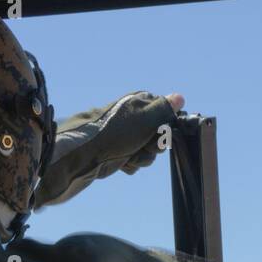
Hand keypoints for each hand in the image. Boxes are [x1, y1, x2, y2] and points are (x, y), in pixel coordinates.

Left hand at [34, 90, 188, 207]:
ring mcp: (124, 136)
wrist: (81, 156)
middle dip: (152, 146)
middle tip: (138, 145)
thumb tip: (180, 97)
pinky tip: (119, 162)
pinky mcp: (116, 152)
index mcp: (139, 103)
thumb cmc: (113, 134)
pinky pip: (134, 162)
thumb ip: (163, 108)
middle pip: (158, 136)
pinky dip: (129, 164)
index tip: (158, 134)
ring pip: (147, 152)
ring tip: (125, 155)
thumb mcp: (143, 118)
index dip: (165, 128)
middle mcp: (132, 117)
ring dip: (140, 157)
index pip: (166, 115)